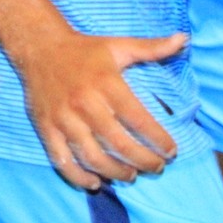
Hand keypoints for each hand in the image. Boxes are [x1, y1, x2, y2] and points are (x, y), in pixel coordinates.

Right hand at [18, 29, 186, 189]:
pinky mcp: (46, 127)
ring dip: (116, 173)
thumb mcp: (118, 46)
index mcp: (106, 82)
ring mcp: (63, 117)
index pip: (138, 119)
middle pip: (119, 144)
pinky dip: (79, 177)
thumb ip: (152, 48)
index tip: (172, 151)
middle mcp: (85, 102)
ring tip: (130, 175)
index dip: (158, 140)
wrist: (39, 46)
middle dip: (143, 161)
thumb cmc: (84, 49)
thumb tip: (183, 39)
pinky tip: (95, 182)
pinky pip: (62, 160)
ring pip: (93, 157)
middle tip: (156, 167)